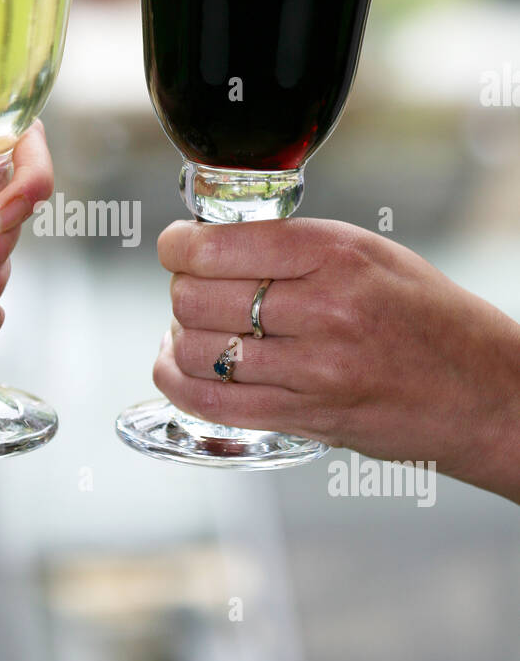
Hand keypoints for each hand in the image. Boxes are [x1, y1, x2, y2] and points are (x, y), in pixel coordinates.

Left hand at [154, 218, 519, 502]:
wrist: (484, 391)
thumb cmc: (428, 317)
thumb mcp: (370, 253)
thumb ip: (293, 246)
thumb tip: (212, 243)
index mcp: (337, 254)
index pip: (219, 246)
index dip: (179, 245)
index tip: (177, 246)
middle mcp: (323, 310)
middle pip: (197, 298)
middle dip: (182, 289)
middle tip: (197, 289)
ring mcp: (313, 371)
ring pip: (195, 351)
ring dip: (180, 337)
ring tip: (197, 328)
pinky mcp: (304, 418)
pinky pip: (211, 403)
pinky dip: (179, 381)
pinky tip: (180, 365)